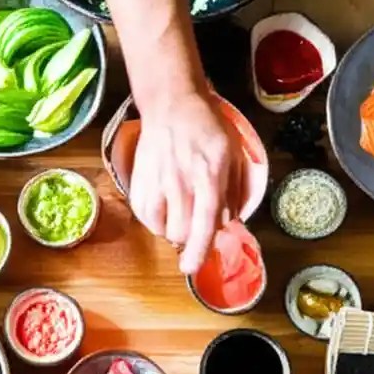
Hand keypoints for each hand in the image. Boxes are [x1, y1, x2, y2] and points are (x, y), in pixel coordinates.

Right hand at [130, 91, 242, 273]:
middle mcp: (181, 181)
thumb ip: (234, 191)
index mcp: (209, 175)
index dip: (199, 249)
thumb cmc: (207, 128)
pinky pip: (143, 215)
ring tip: (179, 217)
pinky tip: (163, 210)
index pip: (205, 221)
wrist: (172, 105)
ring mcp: (157, 181)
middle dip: (190, 239)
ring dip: (172, 230)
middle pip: (181, 231)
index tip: (191, 267)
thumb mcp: (233, 156)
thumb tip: (229, 222)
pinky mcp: (139, 180)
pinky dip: (154, 220)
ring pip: (161, 227)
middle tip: (195, 229)